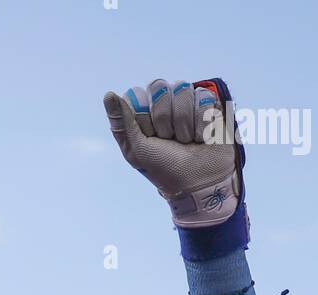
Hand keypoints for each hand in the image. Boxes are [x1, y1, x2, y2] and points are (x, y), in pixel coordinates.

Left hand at [103, 77, 242, 228]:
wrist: (198, 183)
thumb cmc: (165, 170)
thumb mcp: (137, 151)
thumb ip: (122, 122)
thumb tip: (109, 94)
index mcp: (145, 114)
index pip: (140, 93)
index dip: (145, 115)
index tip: (151, 137)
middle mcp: (165, 104)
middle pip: (160, 87)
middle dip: (164, 119)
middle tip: (170, 140)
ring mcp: (186, 102)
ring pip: (182, 90)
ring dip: (184, 123)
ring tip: (187, 141)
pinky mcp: (208, 104)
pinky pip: (203, 97)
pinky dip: (202, 123)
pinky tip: (202, 137)